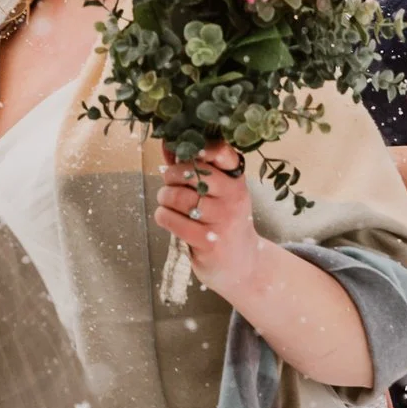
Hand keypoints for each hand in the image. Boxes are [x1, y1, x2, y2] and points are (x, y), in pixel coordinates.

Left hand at [154, 144, 263, 295]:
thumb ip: (193, 168)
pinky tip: (167, 217)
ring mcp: (223, 220)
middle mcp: (234, 197)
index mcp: (236, 180)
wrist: (243, 265)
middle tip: (168, 184)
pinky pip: (173, 220)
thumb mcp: (218, 194)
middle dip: (171, 175)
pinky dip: (163, 216)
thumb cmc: (222, 221)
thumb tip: (166, 142)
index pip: (223, 153)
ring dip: (164, 197)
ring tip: (166, 202)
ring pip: (179, 196)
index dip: (202, 147)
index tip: (186, 150)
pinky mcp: (209, 242)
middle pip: (192, 172)